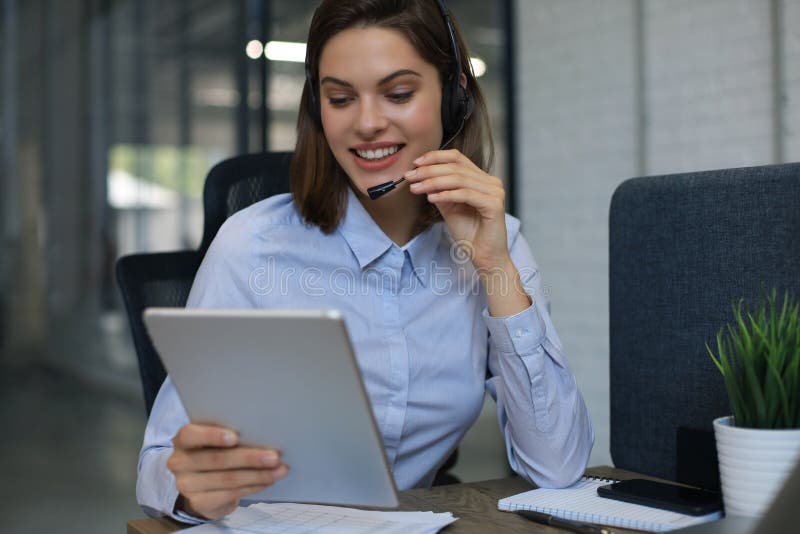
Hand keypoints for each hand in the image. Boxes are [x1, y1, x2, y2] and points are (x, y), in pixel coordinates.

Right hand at [167, 423, 288, 519]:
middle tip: (274, 456)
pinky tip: (268, 481)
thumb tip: (263, 430)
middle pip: (217, 459)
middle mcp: (180, 462)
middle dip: (249, 458)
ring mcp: (187, 485)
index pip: (190, 435)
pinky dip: (253, 486)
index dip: (212, 436)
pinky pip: (231, 494)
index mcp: (183, 440)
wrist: (202, 484)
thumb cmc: (215, 452)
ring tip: (279, 470)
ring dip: (258, 474)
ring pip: (228, 479)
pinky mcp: (199, 502)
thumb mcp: (215, 440)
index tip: (235, 437)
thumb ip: (229, 434)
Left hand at [405, 149, 509, 270]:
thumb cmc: (470, 234)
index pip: (457, 158)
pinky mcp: (494, 204)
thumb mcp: (449, 208)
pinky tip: (431, 198)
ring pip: (459, 179)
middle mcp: (491, 182)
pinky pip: (466, 194)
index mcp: (482, 179)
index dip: (435, 157)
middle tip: (410, 176)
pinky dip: (446, 195)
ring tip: (416, 188)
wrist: (484, 257)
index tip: (415, 163)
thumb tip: (420, 176)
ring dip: (433, 182)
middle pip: (456, 167)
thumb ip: (439, 191)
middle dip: (429, 171)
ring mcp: (495, 192)